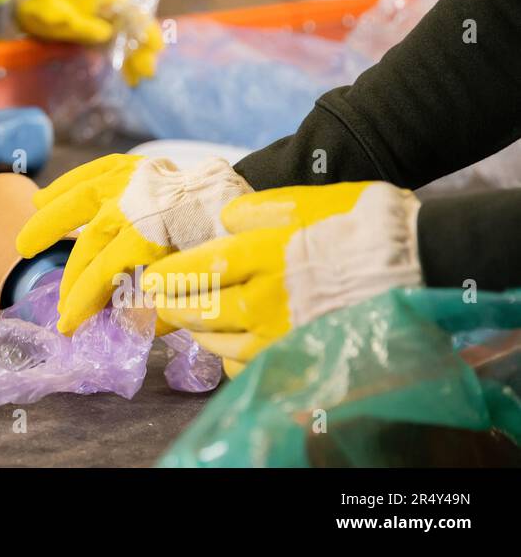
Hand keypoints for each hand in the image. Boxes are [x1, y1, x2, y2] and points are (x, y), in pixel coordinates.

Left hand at [14, 0, 163, 84]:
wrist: (24, 2)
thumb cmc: (37, 1)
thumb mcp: (48, 8)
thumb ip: (74, 19)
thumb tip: (104, 32)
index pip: (130, 9)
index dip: (144, 27)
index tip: (154, 45)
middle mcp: (107, 7)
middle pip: (132, 26)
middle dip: (142, 48)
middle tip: (148, 71)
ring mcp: (103, 22)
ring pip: (127, 39)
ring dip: (135, 58)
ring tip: (142, 78)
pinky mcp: (96, 36)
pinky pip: (115, 49)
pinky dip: (123, 62)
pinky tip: (130, 78)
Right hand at [16, 154, 251, 334]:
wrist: (237, 199)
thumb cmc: (219, 243)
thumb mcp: (198, 280)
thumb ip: (163, 306)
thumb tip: (125, 325)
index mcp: (152, 233)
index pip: (104, 272)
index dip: (82, 301)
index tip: (68, 326)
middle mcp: (135, 202)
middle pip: (89, 243)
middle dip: (70, 277)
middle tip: (57, 303)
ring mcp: (131, 179)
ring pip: (78, 199)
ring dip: (48, 221)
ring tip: (25, 244)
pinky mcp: (132, 166)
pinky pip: (91, 173)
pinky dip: (65, 184)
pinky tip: (42, 199)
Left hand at [148, 181, 422, 376]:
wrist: (420, 260)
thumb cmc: (360, 221)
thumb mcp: (302, 200)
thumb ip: (255, 210)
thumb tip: (223, 220)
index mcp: (257, 254)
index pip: (191, 270)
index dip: (164, 276)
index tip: (148, 278)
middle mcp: (263, 298)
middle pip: (197, 311)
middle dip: (173, 307)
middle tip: (160, 302)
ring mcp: (282, 333)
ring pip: (219, 342)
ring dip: (201, 332)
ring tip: (193, 321)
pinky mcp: (302, 355)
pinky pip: (251, 367)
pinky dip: (233, 359)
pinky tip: (233, 346)